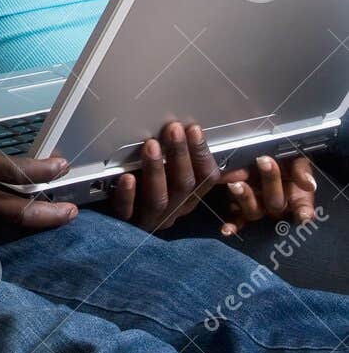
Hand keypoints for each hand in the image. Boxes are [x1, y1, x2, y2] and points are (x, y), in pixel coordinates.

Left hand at [110, 120, 245, 233]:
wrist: (115, 218)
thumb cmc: (146, 189)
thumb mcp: (174, 179)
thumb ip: (196, 169)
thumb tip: (237, 171)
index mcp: (188, 199)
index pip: (205, 179)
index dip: (202, 154)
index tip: (194, 129)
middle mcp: (173, 210)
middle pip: (183, 186)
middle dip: (180, 155)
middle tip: (173, 130)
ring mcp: (149, 218)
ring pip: (158, 200)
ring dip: (156, 170)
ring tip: (151, 145)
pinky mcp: (124, 222)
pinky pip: (126, 211)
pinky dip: (127, 194)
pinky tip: (127, 177)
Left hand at [221, 154, 317, 236]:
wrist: (262, 157)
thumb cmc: (283, 161)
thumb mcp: (296, 160)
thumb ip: (301, 170)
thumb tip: (309, 185)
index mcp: (296, 195)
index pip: (304, 205)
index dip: (304, 211)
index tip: (303, 215)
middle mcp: (277, 205)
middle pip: (275, 202)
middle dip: (270, 181)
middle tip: (263, 161)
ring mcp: (259, 208)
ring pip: (254, 211)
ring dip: (246, 198)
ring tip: (237, 183)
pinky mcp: (241, 209)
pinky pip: (237, 219)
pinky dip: (233, 225)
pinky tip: (227, 230)